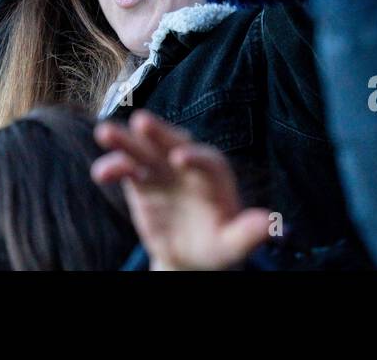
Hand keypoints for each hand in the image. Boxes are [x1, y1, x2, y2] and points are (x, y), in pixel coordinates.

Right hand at [91, 111, 270, 270]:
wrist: (189, 254)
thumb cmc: (218, 245)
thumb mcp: (233, 243)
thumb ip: (249, 232)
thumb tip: (274, 224)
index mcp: (215, 175)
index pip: (208, 160)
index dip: (196, 157)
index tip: (181, 159)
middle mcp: (187, 164)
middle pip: (173, 142)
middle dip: (159, 132)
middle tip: (142, 121)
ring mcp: (162, 169)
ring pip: (143, 149)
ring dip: (125, 139)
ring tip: (105, 132)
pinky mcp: (141, 180)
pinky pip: (125, 169)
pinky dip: (113, 167)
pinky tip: (102, 173)